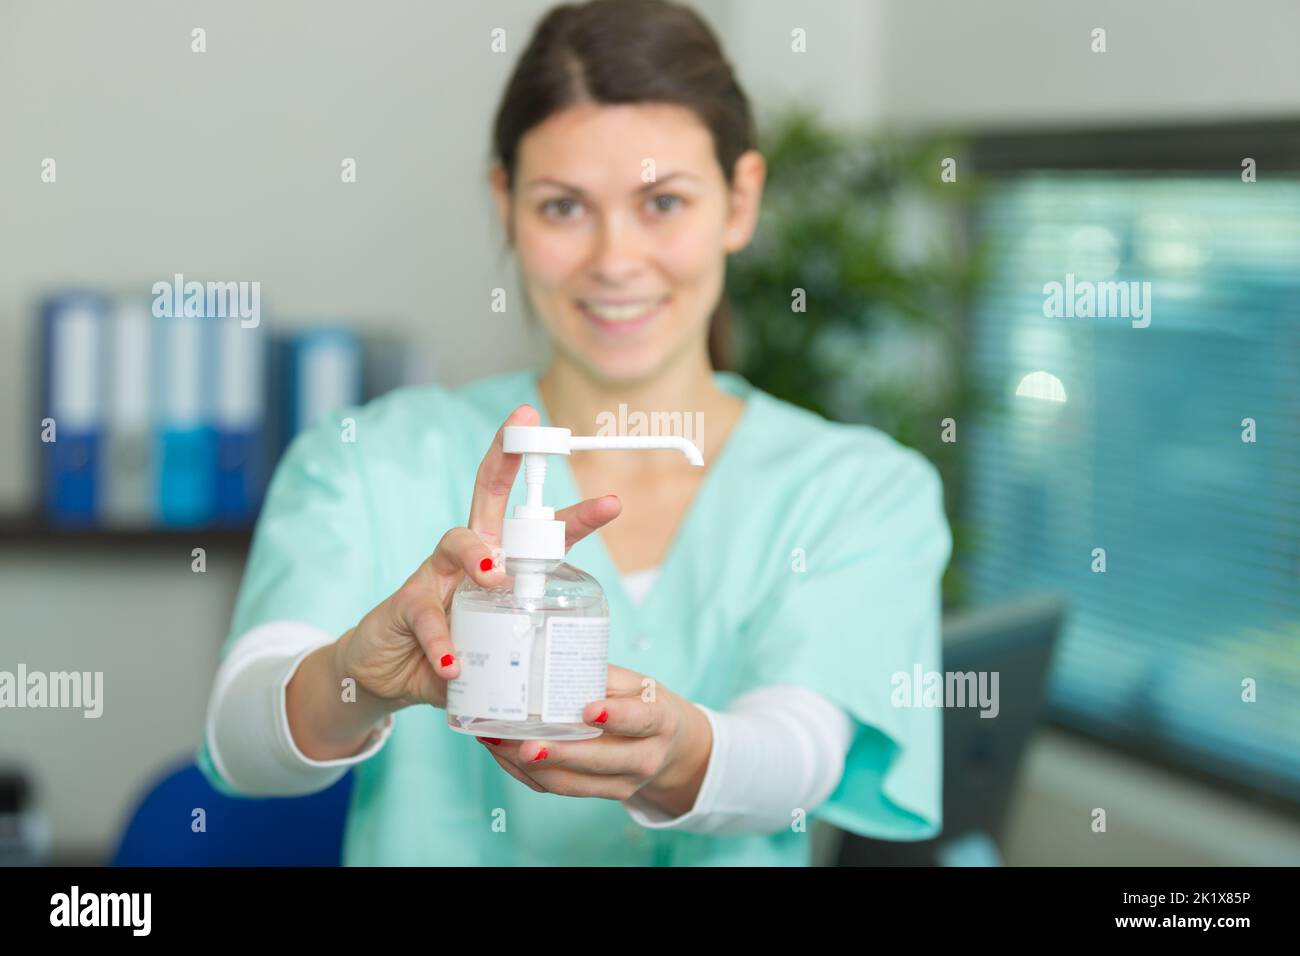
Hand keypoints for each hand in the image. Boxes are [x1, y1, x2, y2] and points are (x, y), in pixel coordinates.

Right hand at [333, 403, 621, 709]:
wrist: (390, 676)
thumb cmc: (456, 652)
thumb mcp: (504, 655)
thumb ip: (537, 657)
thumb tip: (595, 680)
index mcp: (501, 563)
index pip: (541, 531)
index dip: (576, 515)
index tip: (613, 503)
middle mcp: (470, 557)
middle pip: (487, 494)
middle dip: (506, 457)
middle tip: (525, 430)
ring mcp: (436, 575)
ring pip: (456, 541)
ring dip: (477, 557)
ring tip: (494, 580)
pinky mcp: (406, 604)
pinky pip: (426, 614)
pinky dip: (442, 640)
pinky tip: (454, 662)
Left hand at [477, 664, 713, 815]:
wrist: (669, 746)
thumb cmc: (644, 704)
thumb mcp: (636, 683)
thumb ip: (601, 675)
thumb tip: (548, 660)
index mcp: (660, 721)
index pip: (641, 720)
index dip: (616, 717)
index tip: (589, 710)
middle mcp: (646, 758)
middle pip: (599, 760)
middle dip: (558, 753)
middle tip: (524, 744)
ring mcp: (624, 783)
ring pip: (573, 783)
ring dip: (530, 766)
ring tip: (497, 743)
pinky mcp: (603, 794)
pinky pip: (560, 789)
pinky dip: (527, 773)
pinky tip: (503, 753)